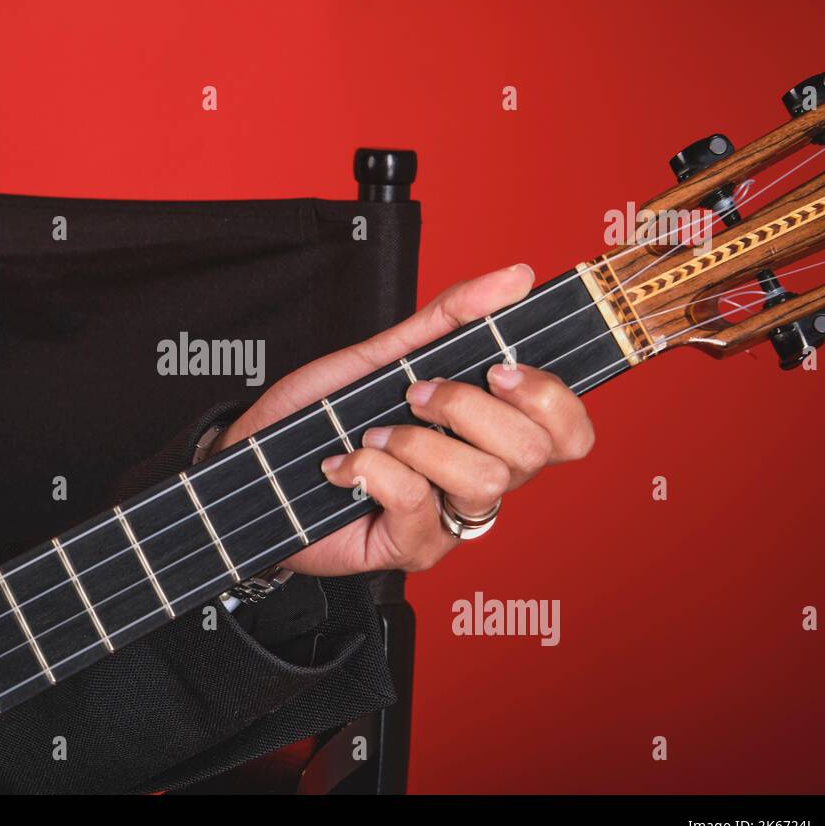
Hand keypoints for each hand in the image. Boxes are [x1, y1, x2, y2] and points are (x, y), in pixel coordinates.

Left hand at [213, 263, 594, 576]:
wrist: (255, 463)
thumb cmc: (321, 415)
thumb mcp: (383, 353)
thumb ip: (449, 318)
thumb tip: (515, 276)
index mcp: (490, 433)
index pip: (569, 433)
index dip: (550, 399)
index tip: (500, 366)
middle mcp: (482, 478)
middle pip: (532, 453)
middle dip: (467, 407)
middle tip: (412, 393)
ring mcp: (451, 519)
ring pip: (482, 482)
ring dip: (417, 442)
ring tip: (371, 433)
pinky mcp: (412, 549)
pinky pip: (418, 504)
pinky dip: (374, 470)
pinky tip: (344, 464)